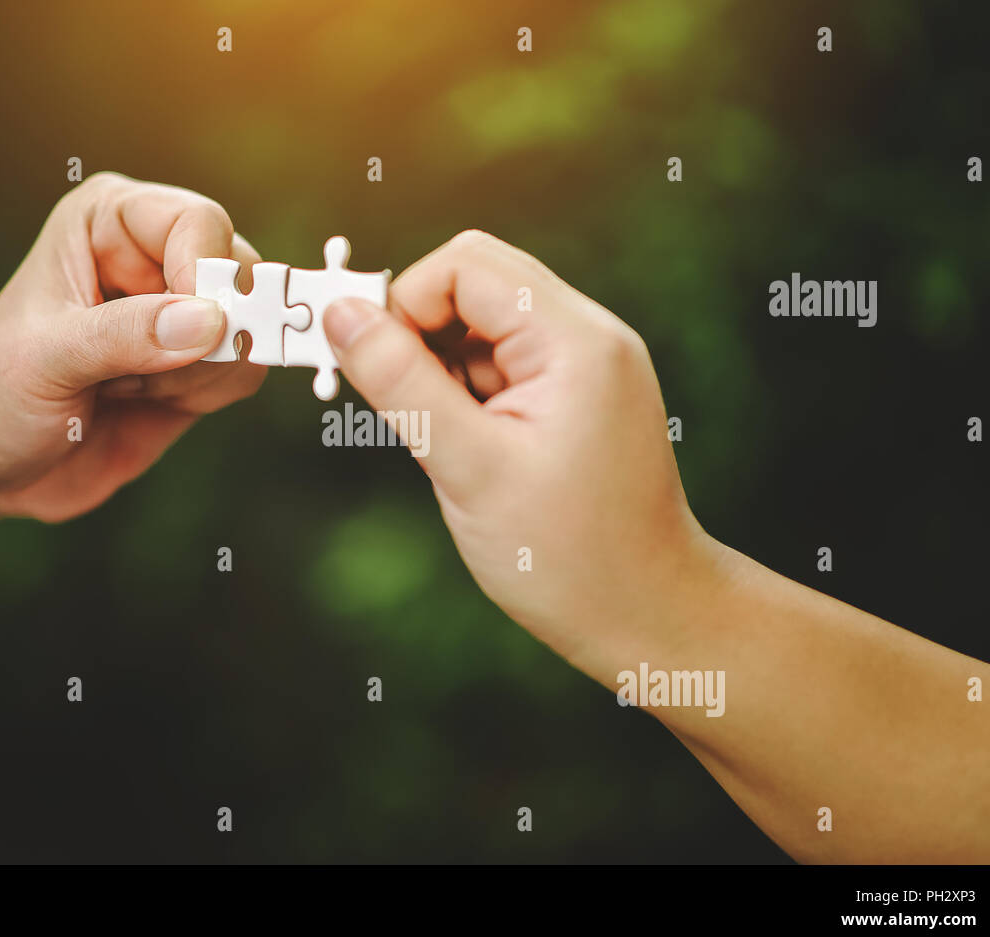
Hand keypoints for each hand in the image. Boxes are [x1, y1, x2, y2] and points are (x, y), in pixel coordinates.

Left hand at [0, 173, 264, 523]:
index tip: (189, 330)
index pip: (198, 224)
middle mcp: (154, 257)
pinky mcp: (199, 367)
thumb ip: (126, 335)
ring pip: (250, 329)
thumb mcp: (46, 360)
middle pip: (240, 274)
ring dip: (197, 373)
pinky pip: (244, 372)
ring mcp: (182, 314)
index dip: (206, 276)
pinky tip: (142, 403)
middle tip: (141, 369)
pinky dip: (205, 397)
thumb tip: (212, 321)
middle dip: (207, 334)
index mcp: (108, 222)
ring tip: (123, 386)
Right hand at [323, 230, 718, 672]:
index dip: (403, 305)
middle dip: (418, 337)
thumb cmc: (567, 556)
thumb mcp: (468, 467)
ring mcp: (586, 366)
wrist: (649, 617)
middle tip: (403, 411)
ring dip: (442, 375)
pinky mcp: (577, 396)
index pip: (465, 264)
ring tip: (455, 453)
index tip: (370, 368)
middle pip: (474, 284)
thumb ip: (400, 382)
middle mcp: (588, 336)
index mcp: (574, 339)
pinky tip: (475, 458)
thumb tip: (340, 315)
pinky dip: (467, 399)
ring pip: (481, 328)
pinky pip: (502, 366)